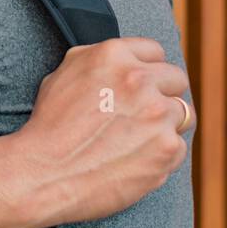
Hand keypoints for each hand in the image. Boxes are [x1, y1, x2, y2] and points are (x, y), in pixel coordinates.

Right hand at [15, 36, 191, 224]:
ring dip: (165, 126)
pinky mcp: (167, 148)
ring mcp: (158, 114)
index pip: (156, 52)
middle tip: (143, 116)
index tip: (142, 87)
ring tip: (137, 141)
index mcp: (115, 55)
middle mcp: (140, 79)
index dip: (148, 71)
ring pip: (183, 114)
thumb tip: (125, 59)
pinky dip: (162, 156)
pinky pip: (179, 147)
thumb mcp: (65, 73)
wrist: (43, 175)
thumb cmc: (49, 126)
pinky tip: (136, 161)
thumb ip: (99, 58)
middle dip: (163, 95)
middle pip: (176, 80)